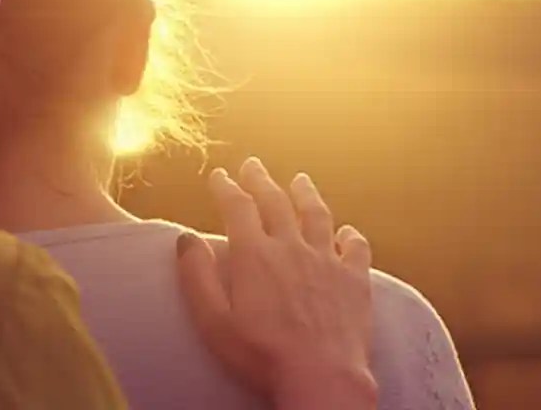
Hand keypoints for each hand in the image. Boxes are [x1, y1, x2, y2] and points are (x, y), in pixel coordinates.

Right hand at [177, 157, 376, 409]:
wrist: (321, 376)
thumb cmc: (261, 355)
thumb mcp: (214, 321)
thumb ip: (197, 277)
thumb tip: (185, 239)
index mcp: (255, 255)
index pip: (237, 207)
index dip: (226, 187)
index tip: (219, 175)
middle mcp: (292, 247)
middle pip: (276, 202)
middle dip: (261, 180)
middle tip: (253, 165)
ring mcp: (327, 260)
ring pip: (317, 215)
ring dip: (307, 194)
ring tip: (300, 180)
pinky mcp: (354, 279)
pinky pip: (356, 248)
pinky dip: (350, 235)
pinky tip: (347, 231)